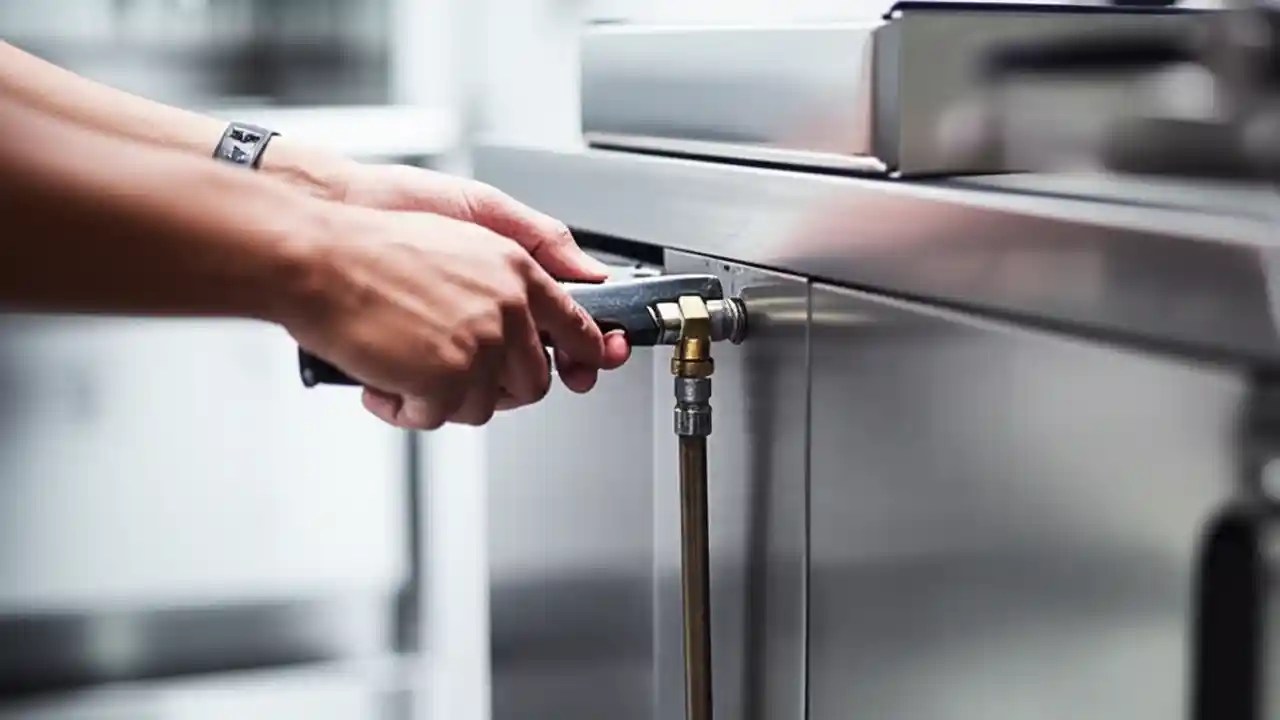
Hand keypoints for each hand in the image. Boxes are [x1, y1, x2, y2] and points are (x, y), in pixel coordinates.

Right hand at [284, 206, 614, 428]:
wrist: (320, 260)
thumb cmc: (373, 249)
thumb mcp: (460, 239)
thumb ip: (512, 276)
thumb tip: (543, 318)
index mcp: (516, 269)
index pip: (575, 324)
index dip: (585, 355)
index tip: (585, 368)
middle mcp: (508, 306)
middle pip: (534, 382)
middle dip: (494, 388)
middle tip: (451, 374)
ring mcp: (480, 344)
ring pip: (484, 405)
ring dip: (442, 398)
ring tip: (405, 365)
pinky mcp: (448, 377)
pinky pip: (438, 419)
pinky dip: (405, 410)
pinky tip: (383, 380)